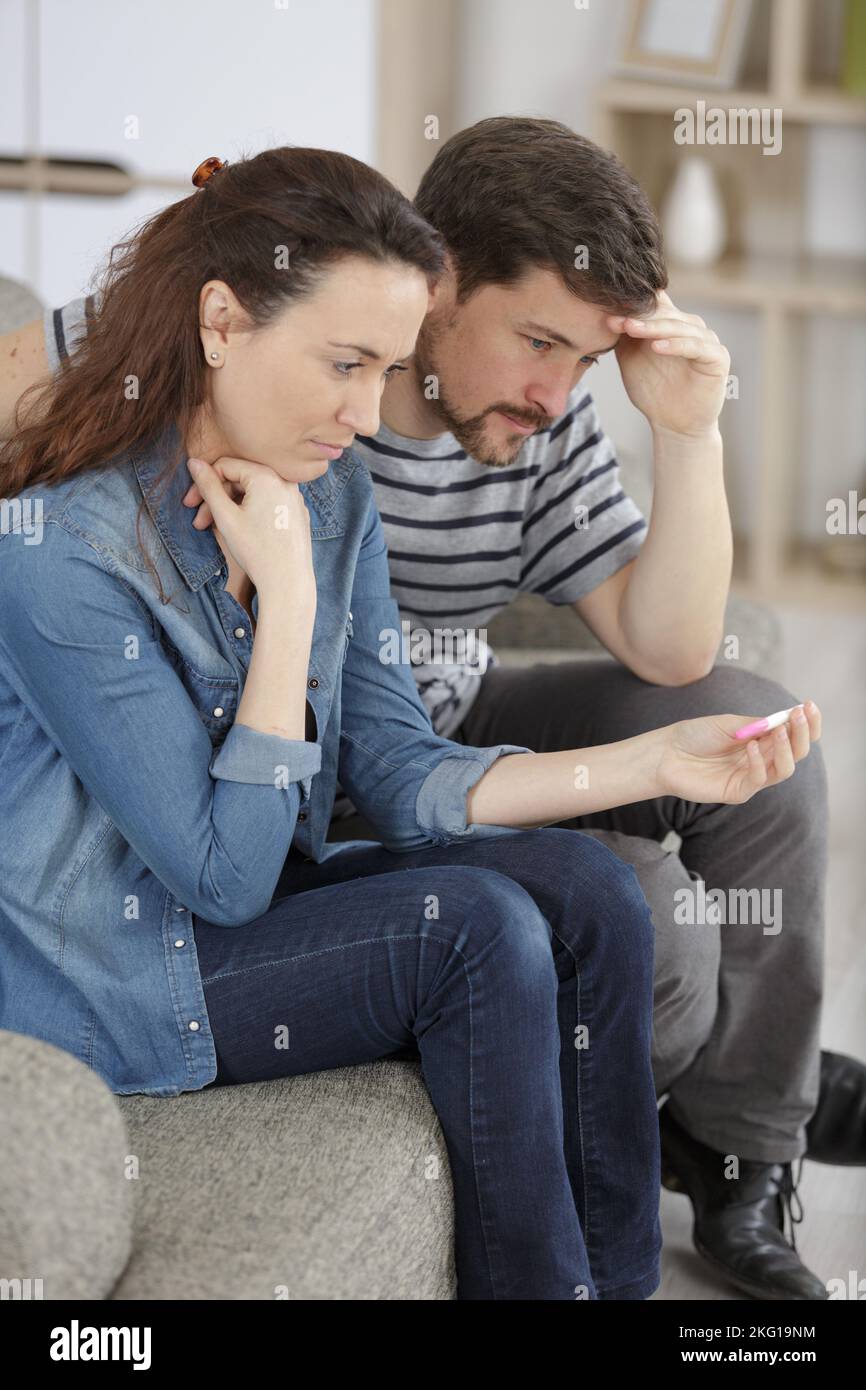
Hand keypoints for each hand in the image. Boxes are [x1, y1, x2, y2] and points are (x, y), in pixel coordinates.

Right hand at [187, 456, 315, 602]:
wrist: (288, 583)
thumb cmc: (256, 551)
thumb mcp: (225, 516)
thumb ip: (208, 486)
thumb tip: (194, 461)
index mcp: (267, 476)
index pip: (225, 466)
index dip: (203, 483)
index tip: (189, 504)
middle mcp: (285, 481)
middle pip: (240, 480)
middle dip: (216, 499)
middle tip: (198, 522)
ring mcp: (294, 498)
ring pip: (253, 494)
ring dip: (230, 508)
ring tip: (213, 530)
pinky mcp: (297, 514)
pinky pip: (268, 504)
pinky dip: (250, 513)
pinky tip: (239, 532)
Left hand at [607, 289, 729, 437]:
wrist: (674, 424)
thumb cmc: (653, 391)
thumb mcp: (632, 358)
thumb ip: (624, 335)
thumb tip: (606, 312)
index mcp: (672, 322)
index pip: (655, 302)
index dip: (632, 304)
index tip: (606, 308)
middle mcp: (691, 326)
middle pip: (665, 312)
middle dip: (638, 315)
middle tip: (615, 318)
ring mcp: (707, 339)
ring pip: (678, 327)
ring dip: (653, 327)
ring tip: (631, 328)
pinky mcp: (718, 357)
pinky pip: (695, 346)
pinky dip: (676, 345)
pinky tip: (657, 347)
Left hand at [656, 699, 820, 804]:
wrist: (666, 753)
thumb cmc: (695, 735)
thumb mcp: (729, 723)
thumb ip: (756, 725)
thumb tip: (786, 720)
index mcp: (762, 740)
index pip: (793, 734)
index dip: (806, 723)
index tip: (809, 706)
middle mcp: (761, 759)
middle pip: (796, 751)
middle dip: (802, 733)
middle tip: (799, 715)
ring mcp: (750, 777)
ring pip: (784, 769)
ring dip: (787, 749)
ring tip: (781, 732)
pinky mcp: (738, 791)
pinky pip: (759, 780)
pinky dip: (759, 763)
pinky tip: (752, 746)